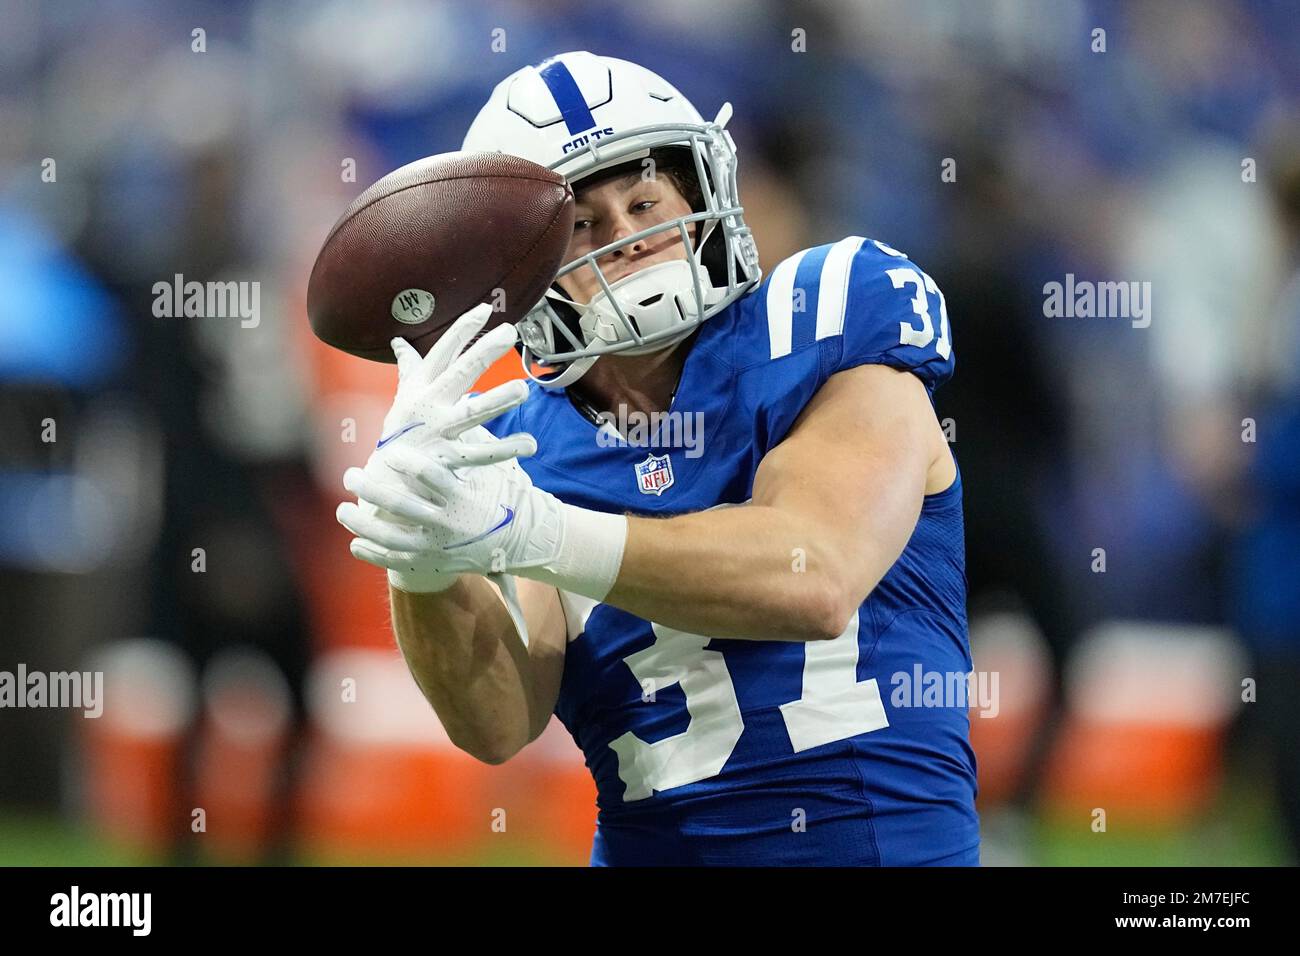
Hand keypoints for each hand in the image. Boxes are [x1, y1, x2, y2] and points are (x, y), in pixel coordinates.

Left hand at [339, 438, 561, 580]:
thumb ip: (472, 438)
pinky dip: (374, 551)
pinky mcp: (433, 561)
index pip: (430, 475)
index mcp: (463, 494)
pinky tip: (355, 542)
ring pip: (392, 537)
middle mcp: (448, 521)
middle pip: (402, 505)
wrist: (522, 540)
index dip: (407, 462)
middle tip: (350, 475)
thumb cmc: (504, 493)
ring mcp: (439, 545)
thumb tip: (459, 396)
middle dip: (372, 490)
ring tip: (342, 511)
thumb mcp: (496, 465)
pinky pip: (396, 559)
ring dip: (362, 523)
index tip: (388, 450)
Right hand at [341, 303, 535, 590]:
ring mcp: (437, 434)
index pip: (442, 352)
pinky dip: (504, 450)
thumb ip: (409, 370)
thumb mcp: (401, 400)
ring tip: (524, 389)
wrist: (383, 483)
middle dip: (483, 352)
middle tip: (510, 334)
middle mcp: (427, 407)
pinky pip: (480, 455)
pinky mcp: (446, 461)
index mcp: (419, 389)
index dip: (462, 330)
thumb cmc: (398, 436)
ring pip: (471, 413)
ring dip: (498, 400)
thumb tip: (399, 342)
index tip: (486, 310)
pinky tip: (529, 443)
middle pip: (459, 374)